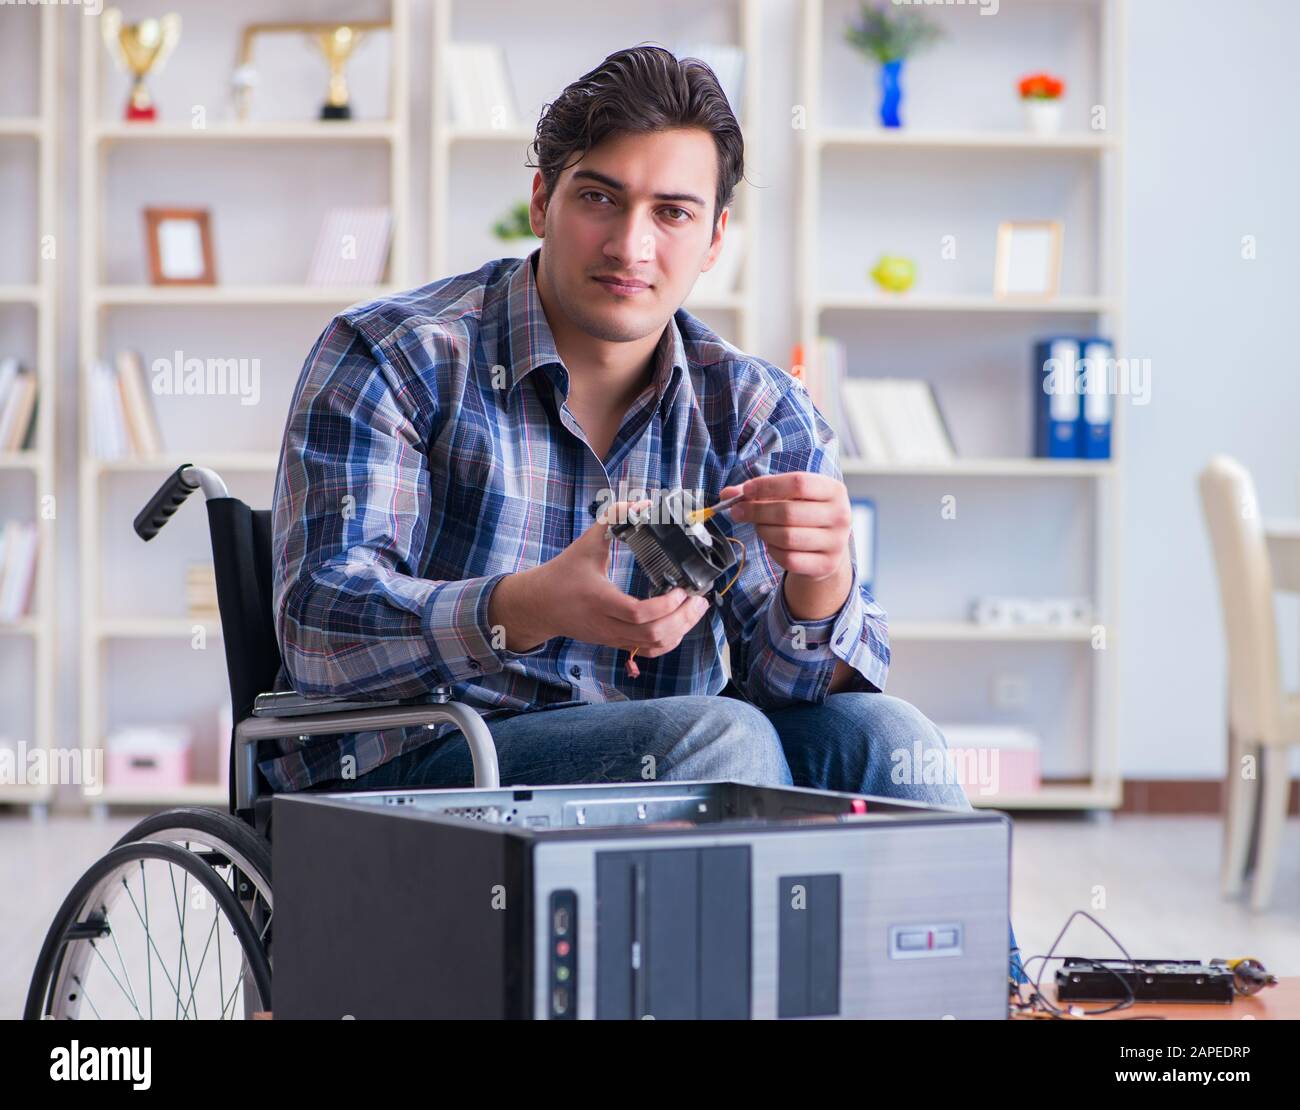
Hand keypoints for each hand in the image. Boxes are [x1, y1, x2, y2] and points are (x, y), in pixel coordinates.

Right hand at [488, 499, 711, 655]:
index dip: (665, 606)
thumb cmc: (562, 573)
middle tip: (698, 599)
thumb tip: (642, 503)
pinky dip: (667, 641)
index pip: (637, 613)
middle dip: (682, 619)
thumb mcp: (586, 543)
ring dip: (679, 631)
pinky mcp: (614, 642)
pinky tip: (679, 624)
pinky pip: (646, 650)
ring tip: (694, 610)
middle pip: (651, 634)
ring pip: (652, 646)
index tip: (680, 589)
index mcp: (600, 599)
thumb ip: (613, 519)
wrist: (539, 605)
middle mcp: (606, 623)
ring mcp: (611, 636)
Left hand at [718, 472, 851, 581]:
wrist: (828, 549)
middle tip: (738, 511)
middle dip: (756, 511)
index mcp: (834, 490)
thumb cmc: (804, 515)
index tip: (745, 491)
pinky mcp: (826, 565)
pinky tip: (773, 544)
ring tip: (760, 527)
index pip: (798, 483)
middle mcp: (841, 515)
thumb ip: (760, 492)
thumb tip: (727, 494)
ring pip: (786, 537)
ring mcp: (836, 542)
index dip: (767, 486)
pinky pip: (788, 559)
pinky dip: (773, 551)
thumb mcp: (790, 497)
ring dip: (764, 531)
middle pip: (788, 511)